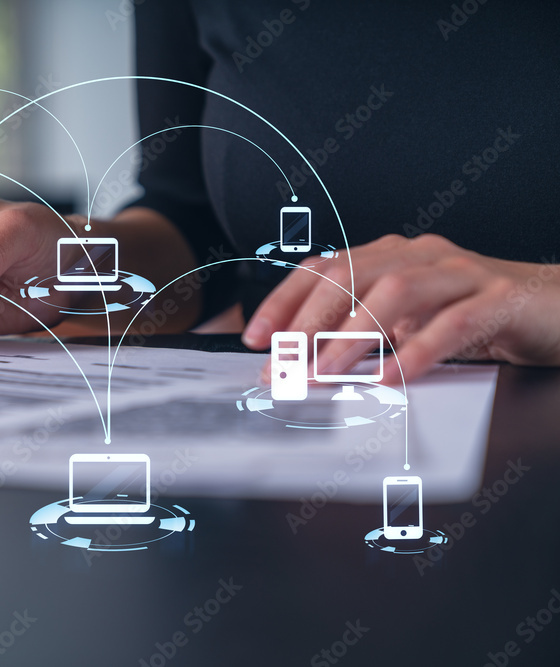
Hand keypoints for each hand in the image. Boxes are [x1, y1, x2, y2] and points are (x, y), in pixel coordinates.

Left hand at [242, 234, 559, 383]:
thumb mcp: (411, 320)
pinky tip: (392, 379)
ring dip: (351, 336)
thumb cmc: (479, 314)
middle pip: (350, 276)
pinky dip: (417, 352)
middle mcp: (422, 254)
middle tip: (280, 364)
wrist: (559, 307)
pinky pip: (452, 323)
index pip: (324, 267)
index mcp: (394, 255)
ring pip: (394, 292)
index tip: (255, 338)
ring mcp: (462, 272)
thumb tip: (306, 360)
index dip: (284, 300)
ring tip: (323, 373)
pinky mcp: (500, 298)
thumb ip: (367, 330)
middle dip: (307, 322)